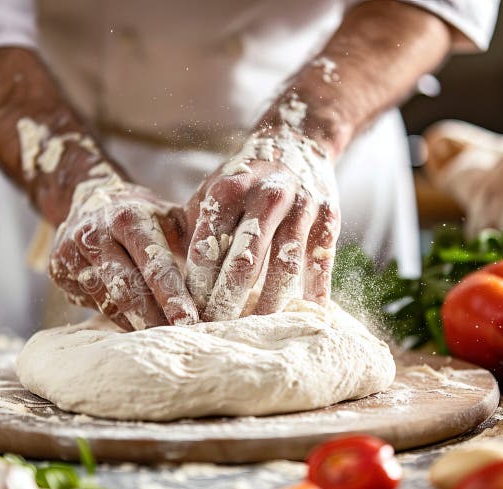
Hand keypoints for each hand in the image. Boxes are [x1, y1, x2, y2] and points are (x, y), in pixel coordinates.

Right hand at [49, 170, 198, 329]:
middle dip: (155, 318)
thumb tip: (230, 272)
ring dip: (137, 325)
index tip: (191, 322)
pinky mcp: (59, 272)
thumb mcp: (170, 216)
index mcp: (129, 217)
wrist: (88, 199)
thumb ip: (195, 239)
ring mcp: (72, 254)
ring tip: (162, 342)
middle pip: (127, 288)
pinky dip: (117, 319)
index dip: (173, 296)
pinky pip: (93, 305)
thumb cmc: (145, 216)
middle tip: (179, 341)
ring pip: (108, 302)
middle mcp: (96, 234)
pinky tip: (136, 329)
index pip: (155, 263)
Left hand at [184, 127, 339, 320]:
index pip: (208, 245)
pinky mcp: (329, 218)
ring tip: (257, 332)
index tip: (191, 314)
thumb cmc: (242, 180)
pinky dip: (315, 293)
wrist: (295, 143)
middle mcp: (266, 196)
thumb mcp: (212, 191)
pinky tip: (307, 319)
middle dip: (229, 300)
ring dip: (269, 304)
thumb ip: (193, 226)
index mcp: (229, 189)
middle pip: (245, 260)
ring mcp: (301, 207)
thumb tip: (174, 274)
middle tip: (218, 331)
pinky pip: (321, 262)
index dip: (198, 283)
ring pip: (285, 265)